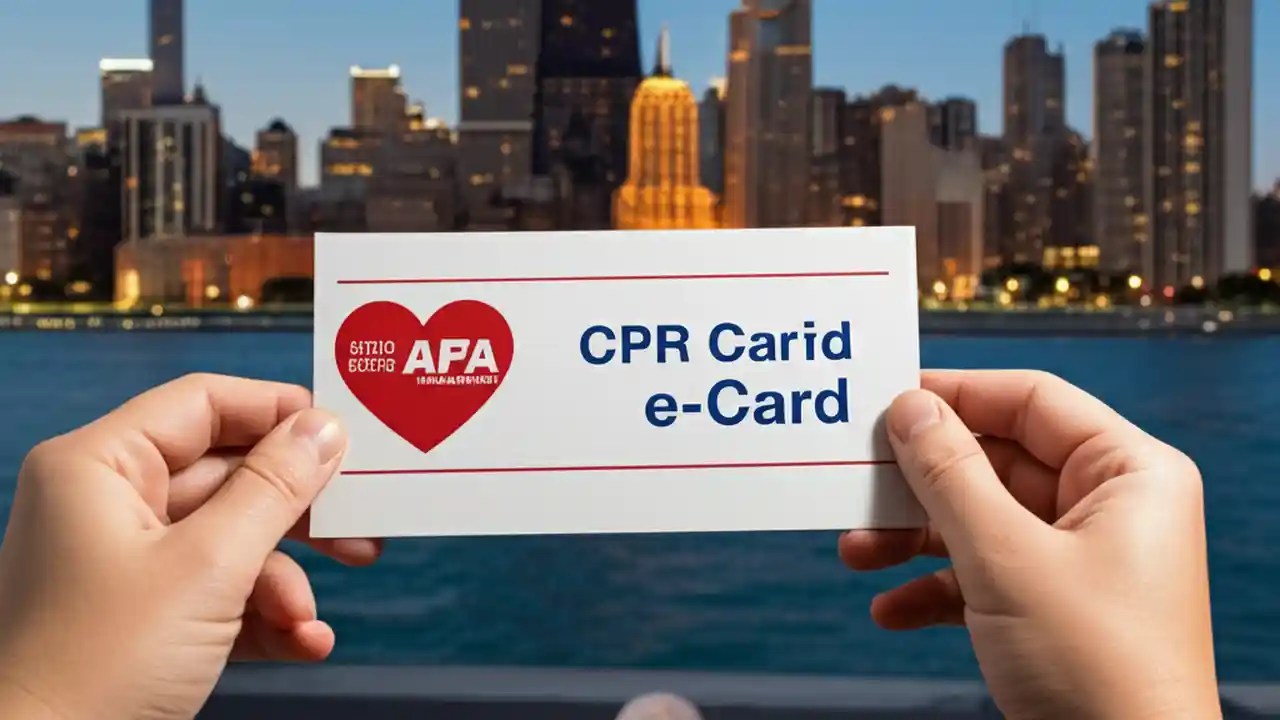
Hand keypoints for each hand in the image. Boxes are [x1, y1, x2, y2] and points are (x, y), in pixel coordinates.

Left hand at [0, 374, 379, 719]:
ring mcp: (124, 563)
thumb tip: (325, 428)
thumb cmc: (98, 666)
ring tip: (310, 622)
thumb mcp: (208, 568)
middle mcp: (107, 504)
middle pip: (229, 476)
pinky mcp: (142, 617)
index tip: (345, 436)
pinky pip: (220, 593)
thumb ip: (274, 489)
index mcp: (99, 467)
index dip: (278, 412)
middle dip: (298, 514)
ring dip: (283, 582)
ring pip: (232, 542)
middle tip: (360, 528)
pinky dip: (262, 617)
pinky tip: (300, 644)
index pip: (203, 403)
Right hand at [840, 371, 1218, 719]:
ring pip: (980, 521)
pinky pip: (983, 576)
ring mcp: (1082, 561)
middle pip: (996, 462)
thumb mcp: (1007, 558)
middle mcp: (1109, 508)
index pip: (1032, 401)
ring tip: (856, 552)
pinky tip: (891, 610)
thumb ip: (950, 475)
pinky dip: (935, 590)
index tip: (889, 399)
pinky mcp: (1056, 609)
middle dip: (920, 482)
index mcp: (1129, 474)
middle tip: (858, 479)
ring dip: (913, 539)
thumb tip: (910, 408)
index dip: (957, 394)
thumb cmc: (1098, 669)